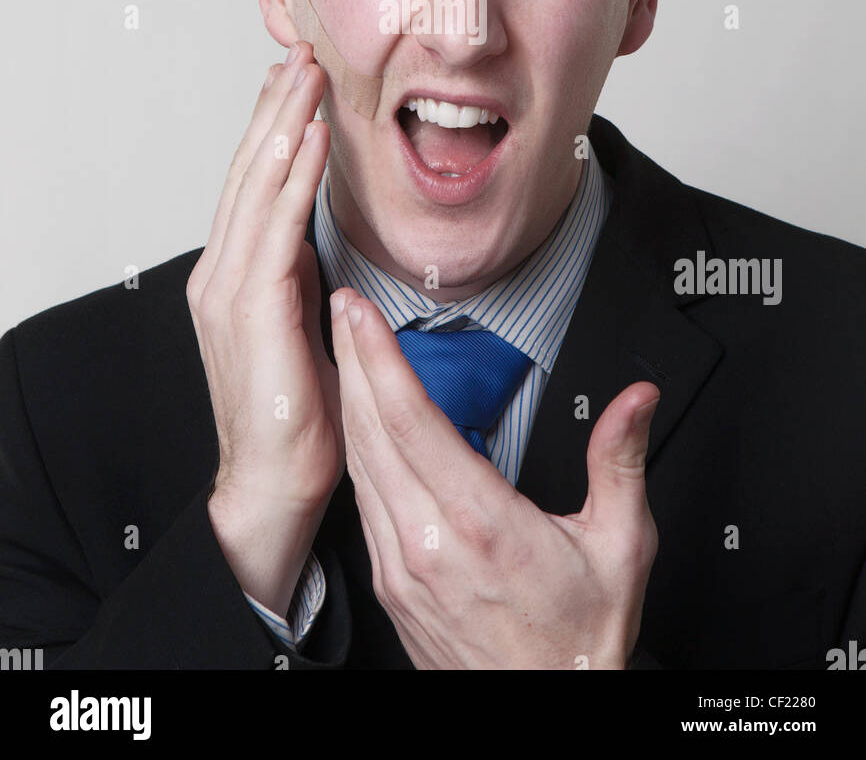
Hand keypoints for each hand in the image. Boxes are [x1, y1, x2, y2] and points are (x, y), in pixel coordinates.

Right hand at [187, 43, 348, 613]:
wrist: (273, 484)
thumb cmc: (294, 412)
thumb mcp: (298, 323)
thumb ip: (296, 276)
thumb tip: (309, 237)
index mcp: (232, 275)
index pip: (252, 185)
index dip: (272, 129)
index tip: (294, 81)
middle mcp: (221, 273)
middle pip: (249, 172)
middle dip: (277, 108)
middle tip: (300, 54)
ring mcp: (229, 289)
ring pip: (258, 187)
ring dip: (285, 124)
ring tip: (306, 74)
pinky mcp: (251, 310)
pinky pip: (277, 228)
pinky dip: (294, 178)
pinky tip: (311, 138)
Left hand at [330, 291, 658, 669]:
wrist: (545, 711)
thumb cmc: (580, 641)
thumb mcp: (620, 546)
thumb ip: (618, 461)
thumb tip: (636, 398)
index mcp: (482, 523)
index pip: (412, 420)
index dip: (380, 357)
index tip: (362, 312)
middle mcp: (429, 543)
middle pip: (372, 431)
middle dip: (351, 358)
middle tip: (342, 305)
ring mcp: (401, 565)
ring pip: (359, 463)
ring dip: (347, 398)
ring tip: (343, 346)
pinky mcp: (390, 582)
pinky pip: (363, 499)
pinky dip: (355, 446)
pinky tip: (357, 420)